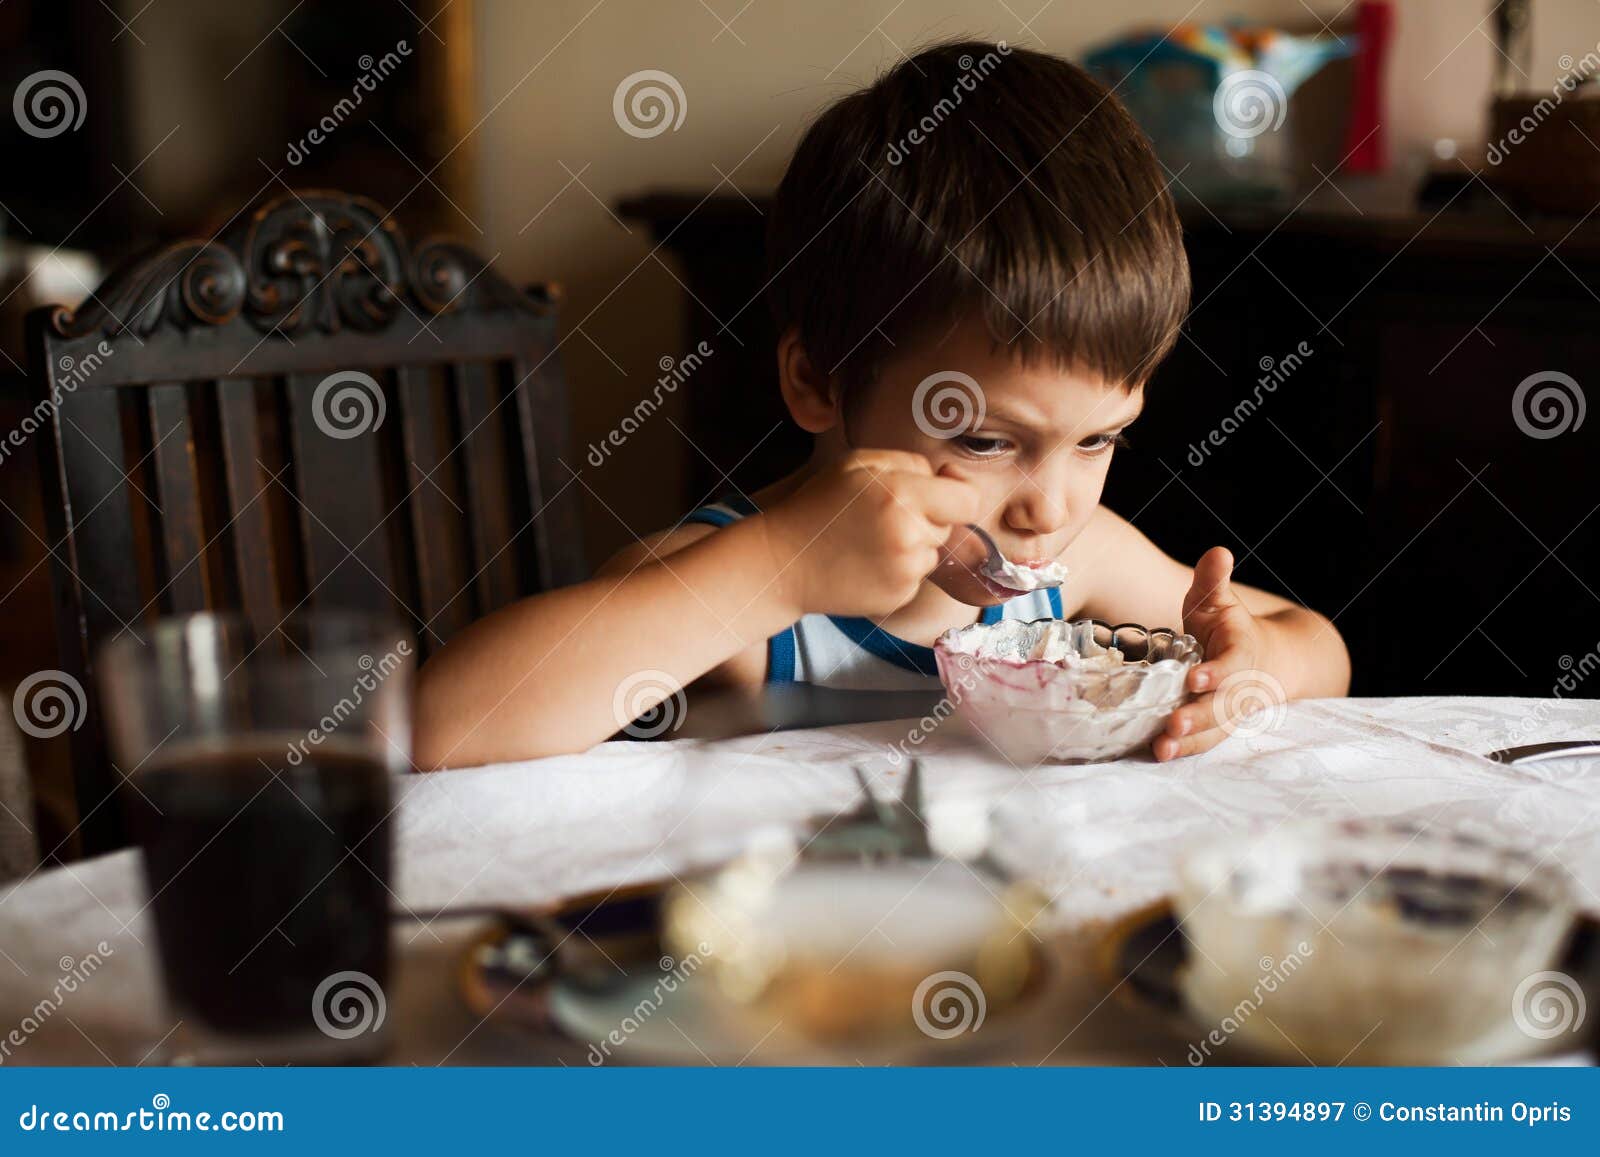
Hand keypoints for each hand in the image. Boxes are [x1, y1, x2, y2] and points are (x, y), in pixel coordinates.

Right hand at [761, 450, 978, 617]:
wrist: (784, 562)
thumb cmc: (819, 507)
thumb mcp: (857, 463)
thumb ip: (908, 462)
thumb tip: (948, 476)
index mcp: (902, 494)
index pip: (968, 499)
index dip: (960, 495)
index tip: (947, 493)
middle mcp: (909, 534)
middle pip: (948, 525)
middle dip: (926, 519)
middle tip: (882, 517)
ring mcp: (905, 571)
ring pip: (932, 552)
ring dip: (912, 546)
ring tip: (869, 543)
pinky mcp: (898, 597)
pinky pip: (916, 577)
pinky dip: (898, 571)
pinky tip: (865, 564)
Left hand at [1154, 546, 1280, 760]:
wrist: (1265, 662)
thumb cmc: (1228, 628)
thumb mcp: (1219, 601)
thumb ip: (1214, 581)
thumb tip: (1218, 552)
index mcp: (1241, 652)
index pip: (1233, 664)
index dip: (1217, 672)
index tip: (1195, 678)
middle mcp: (1240, 686)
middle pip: (1223, 706)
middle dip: (1199, 716)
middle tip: (1174, 724)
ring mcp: (1230, 711)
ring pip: (1215, 730)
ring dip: (1190, 741)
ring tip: (1163, 748)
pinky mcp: (1217, 728)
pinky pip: (1205, 742)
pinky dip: (1185, 750)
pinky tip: (1159, 754)